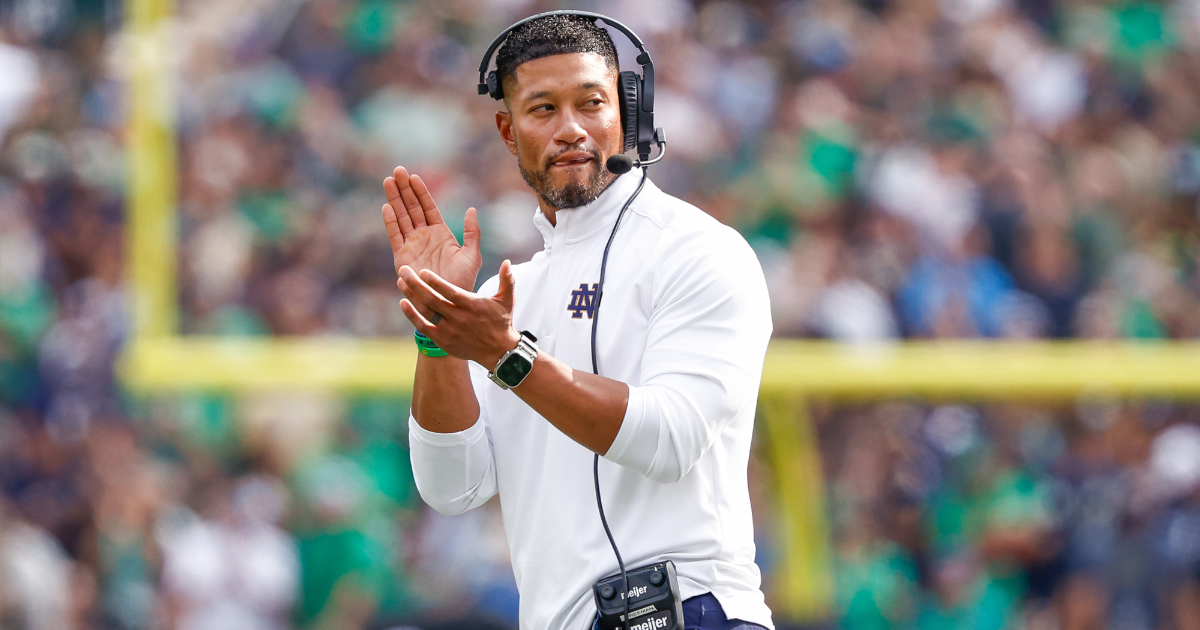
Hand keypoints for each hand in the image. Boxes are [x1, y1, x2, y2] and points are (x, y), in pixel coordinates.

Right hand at [382, 166, 481, 293]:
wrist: (448, 303)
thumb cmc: (462, 282)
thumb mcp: (471, 255)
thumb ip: (471, 233)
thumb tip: (471, 209)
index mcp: (440, 233)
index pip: (428, 207)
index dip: (421, 192)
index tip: (414, 176)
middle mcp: (424, 236)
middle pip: (411, 208)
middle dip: (404, 189)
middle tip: (397, 171)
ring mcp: (412, 245)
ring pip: (401, 217)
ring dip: (395, 200)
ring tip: (388, 181)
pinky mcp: (402, 257)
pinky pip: (395, 236)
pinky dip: (391, 222)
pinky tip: (387, 207)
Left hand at [398, 260, 521, 366]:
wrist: (498, 352)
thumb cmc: (501, 321)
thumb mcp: (507, 300)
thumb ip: (507, 280)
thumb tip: (507, 262)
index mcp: (473, 305)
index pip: (450, 292)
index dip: (436, 282)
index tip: (423, 271)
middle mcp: (460, 318)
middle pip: (433, 300)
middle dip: (416, 284)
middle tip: (404, 270)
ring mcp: (450, 330)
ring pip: (426, 311)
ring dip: (411, 296)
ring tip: (401, 282)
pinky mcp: (444, 340)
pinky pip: (424, 326)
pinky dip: (412, 315)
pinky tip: (403, 303)